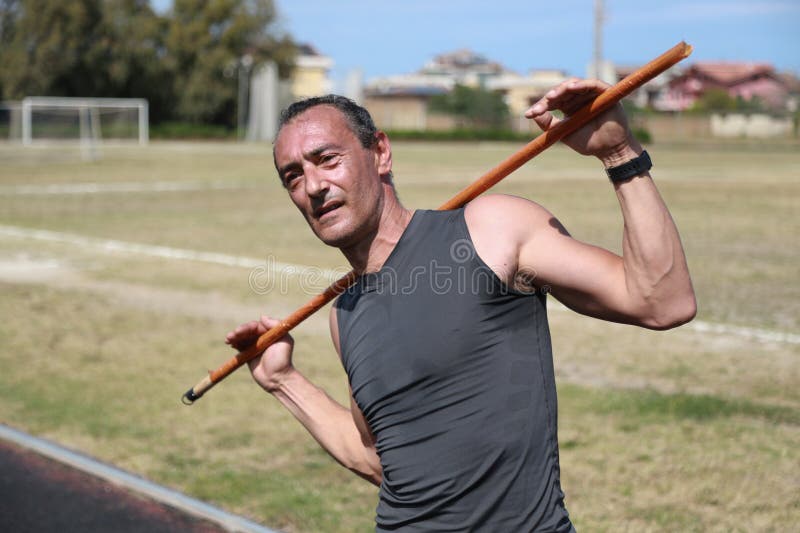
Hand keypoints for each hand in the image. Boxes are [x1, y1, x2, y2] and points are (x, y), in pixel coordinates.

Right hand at [225, 316, 294, 392]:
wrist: (277, 378)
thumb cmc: (282, 359)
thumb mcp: (285, 341)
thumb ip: (276, 326)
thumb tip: (262, 317)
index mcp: (271, 333)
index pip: (256, 326)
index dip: (247, 327)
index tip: (240, 331)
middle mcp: (262, 338)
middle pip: (247, 331)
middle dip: (238, 332)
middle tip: (231, 336)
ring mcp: (255, 346)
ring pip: (242, 338)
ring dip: (234, 337)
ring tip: (228, 339)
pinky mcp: (248, 355)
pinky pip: (240, 347)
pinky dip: (235, 344)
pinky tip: (230, 343)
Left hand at [525, 78, 641, 165]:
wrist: (608, 150)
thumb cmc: (587, 142)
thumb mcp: (563, 133)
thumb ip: (549, 124)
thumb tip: (532, 115)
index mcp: (568, 107)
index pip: (552, 102)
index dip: (540, 107)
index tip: (528, 114)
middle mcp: (579, 98)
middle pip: (561, 91)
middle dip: (549, 98)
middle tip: (540, 108)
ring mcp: (591, 94)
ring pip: (574, 85)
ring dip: (561, 89)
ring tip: (551, 97)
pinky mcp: (604, 92)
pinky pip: (592, 84)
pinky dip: (581, 84)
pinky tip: (571, 87)